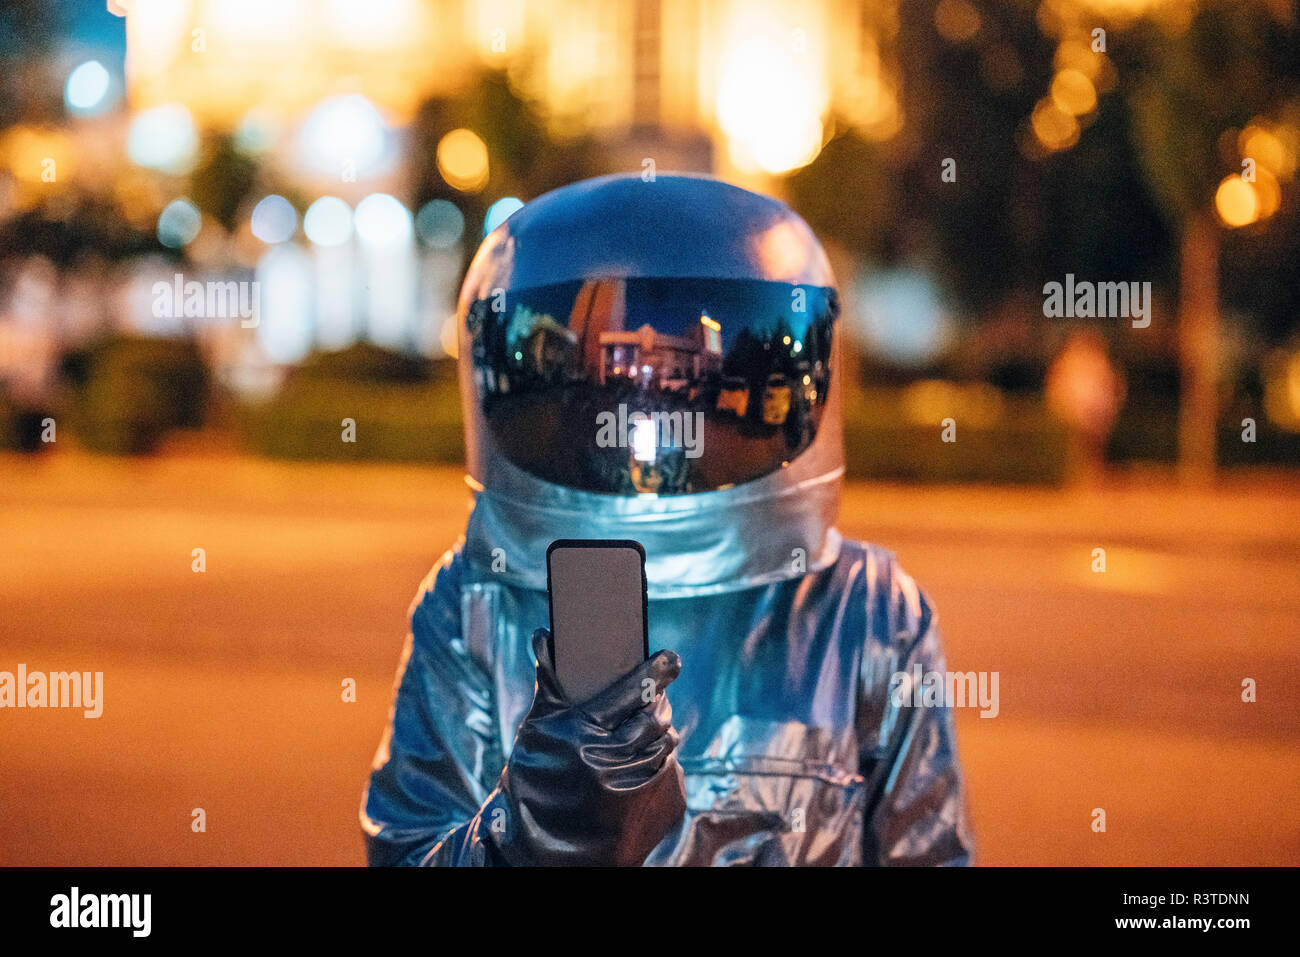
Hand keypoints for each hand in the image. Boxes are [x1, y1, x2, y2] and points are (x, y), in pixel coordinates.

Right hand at [483, 627, 685, 865]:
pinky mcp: (662, 809)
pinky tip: (638, 769)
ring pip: (666, 744)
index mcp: (581, 736)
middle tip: (655, 694)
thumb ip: (550, 685)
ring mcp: (639, 789)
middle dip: (657, 701)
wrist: (543, 853)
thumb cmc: (536, 781)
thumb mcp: (537, 732)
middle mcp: (611, 763)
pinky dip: (658, 765)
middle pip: (654, 717)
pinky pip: (671, 772)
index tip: (671, 658)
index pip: (629, 692)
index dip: (654, 672)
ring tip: (642, 731)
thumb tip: (544, 636)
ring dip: (658, 734)